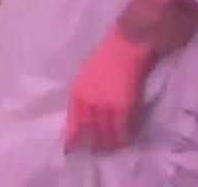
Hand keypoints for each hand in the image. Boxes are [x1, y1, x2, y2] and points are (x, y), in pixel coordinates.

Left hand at [63, 29, 153, 152]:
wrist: (126, 45)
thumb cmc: (107, 55)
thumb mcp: (86, 74)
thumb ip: (85, 92)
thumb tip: (87, 108)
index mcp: (76, 91)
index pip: (71, 120)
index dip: (72, 136)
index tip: (71, 148)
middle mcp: (87, 100)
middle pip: (87, 130)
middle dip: (90, 143)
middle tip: (96, 153)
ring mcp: (104, 104)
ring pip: (104, 132)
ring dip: (108, 144)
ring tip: (111, 150)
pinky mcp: (123, 106)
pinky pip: (121, 129)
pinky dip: (123, 138)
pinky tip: (125, 142)